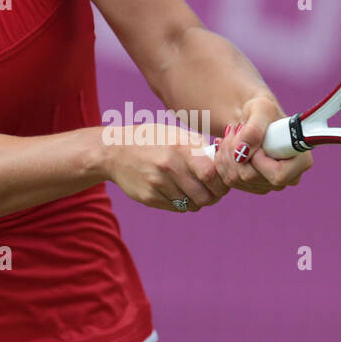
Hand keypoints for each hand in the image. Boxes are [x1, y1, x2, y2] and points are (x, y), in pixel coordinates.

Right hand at [105, 127, 230, 213]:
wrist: (115, 151)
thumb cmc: (152, 140)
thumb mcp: (176, 134)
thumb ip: (200, 146)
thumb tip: (225, 159)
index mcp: (180, 147)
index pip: (212, 174)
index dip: (222, 182)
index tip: (222, 181)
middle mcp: (169, 166)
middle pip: (204, 195)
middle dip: (214, 196)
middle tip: (214, 191)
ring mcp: (157, 184)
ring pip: (191, 204)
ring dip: (198, 200)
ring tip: (194, 190)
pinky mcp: (149, 197)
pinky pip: (176, 207)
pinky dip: (182, 203)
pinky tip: (177, 191)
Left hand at [213, 98, 312, 193]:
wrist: (252, 116)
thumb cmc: (263, 110)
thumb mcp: (262, 109)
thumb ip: (254, 129)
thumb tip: (242, 152)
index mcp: (301, 161)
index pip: (277, 175)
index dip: (259, 160)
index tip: (251, 139)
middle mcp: (288, 177)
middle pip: (251, 177)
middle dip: (234, 152)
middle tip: (233, 129)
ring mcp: (269, 184)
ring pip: (236, 179)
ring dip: (225, 154)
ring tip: (229, 134)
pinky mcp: (252, 186)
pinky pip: (228, 181)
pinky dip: (221, 161)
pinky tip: (225, 146)